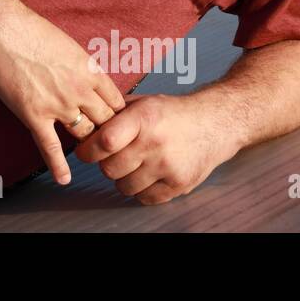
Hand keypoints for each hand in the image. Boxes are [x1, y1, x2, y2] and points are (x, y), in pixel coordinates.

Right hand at [0, 0, 125, 185]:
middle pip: (106, 121)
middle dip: (108, 132)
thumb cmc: (31, 31)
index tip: (114, 121)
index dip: (117, 114)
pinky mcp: (34, 115)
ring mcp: (58, 105)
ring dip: (87, 143)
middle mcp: (80, 90)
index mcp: (90, 70)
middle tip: (106, 142)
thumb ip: (81, 67)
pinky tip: (64, 179)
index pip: (117, 101)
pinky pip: (50, 147)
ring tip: (89, 154)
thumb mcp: (68, 46)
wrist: (2, 31)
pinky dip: (58, 165)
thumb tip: (85, 78)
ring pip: (85, 134)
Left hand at [72, 93, 236, 204]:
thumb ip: (114, 111)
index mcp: (143, 119)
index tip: (85, 151)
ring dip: (123, 178)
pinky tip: (147, 175)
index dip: (88, 150)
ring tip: (133, 164)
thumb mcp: (144, 102)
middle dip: (106, 163)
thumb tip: (84, 122)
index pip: (104, 142)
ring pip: (124, 186)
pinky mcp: (179, 184)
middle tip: (114, 156)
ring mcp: (168, 166)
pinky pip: (144, 198)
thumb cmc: (174, 112)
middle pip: (110, 168)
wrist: (215, 123)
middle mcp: (155, 144)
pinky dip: (141, 190)